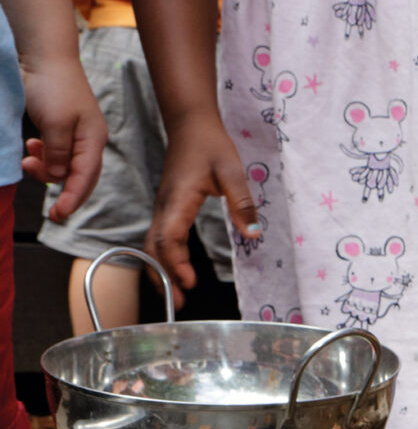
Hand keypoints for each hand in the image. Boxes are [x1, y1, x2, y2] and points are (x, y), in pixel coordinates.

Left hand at [19, 54, 106, 223]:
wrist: (45, 57)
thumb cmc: (54, 87)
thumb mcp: (55, 125)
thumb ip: (57, 155)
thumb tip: (57, 178)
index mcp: (93, 140)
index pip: (85, 178)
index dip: (72, 199)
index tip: (59, 215)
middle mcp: (88, 140)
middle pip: (79, 176)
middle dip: (63, 192)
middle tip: (49, 210)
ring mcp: (75, 134)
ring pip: (65, 166)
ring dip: (47, 171)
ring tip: (28, 162)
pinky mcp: (60, 127)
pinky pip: (55, 152)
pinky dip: (42, 157)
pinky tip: (31, 149)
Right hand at [148, 115, 257, 301]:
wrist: (191, 124)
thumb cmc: (211, 146)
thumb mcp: (232, 172)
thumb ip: (242, 203)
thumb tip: (253, 234)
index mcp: (178, 200)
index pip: (169, 238)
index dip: (175, 262)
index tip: (189, 281)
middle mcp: (164, 207)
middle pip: (154, 247)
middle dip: (163, 276)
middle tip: (178, 303)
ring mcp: (163, 207)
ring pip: (153, 244)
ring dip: (161, 269)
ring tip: (174, 295)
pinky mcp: (167, 207)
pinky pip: (159, 237)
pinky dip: (163, 256)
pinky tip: (174, 270)